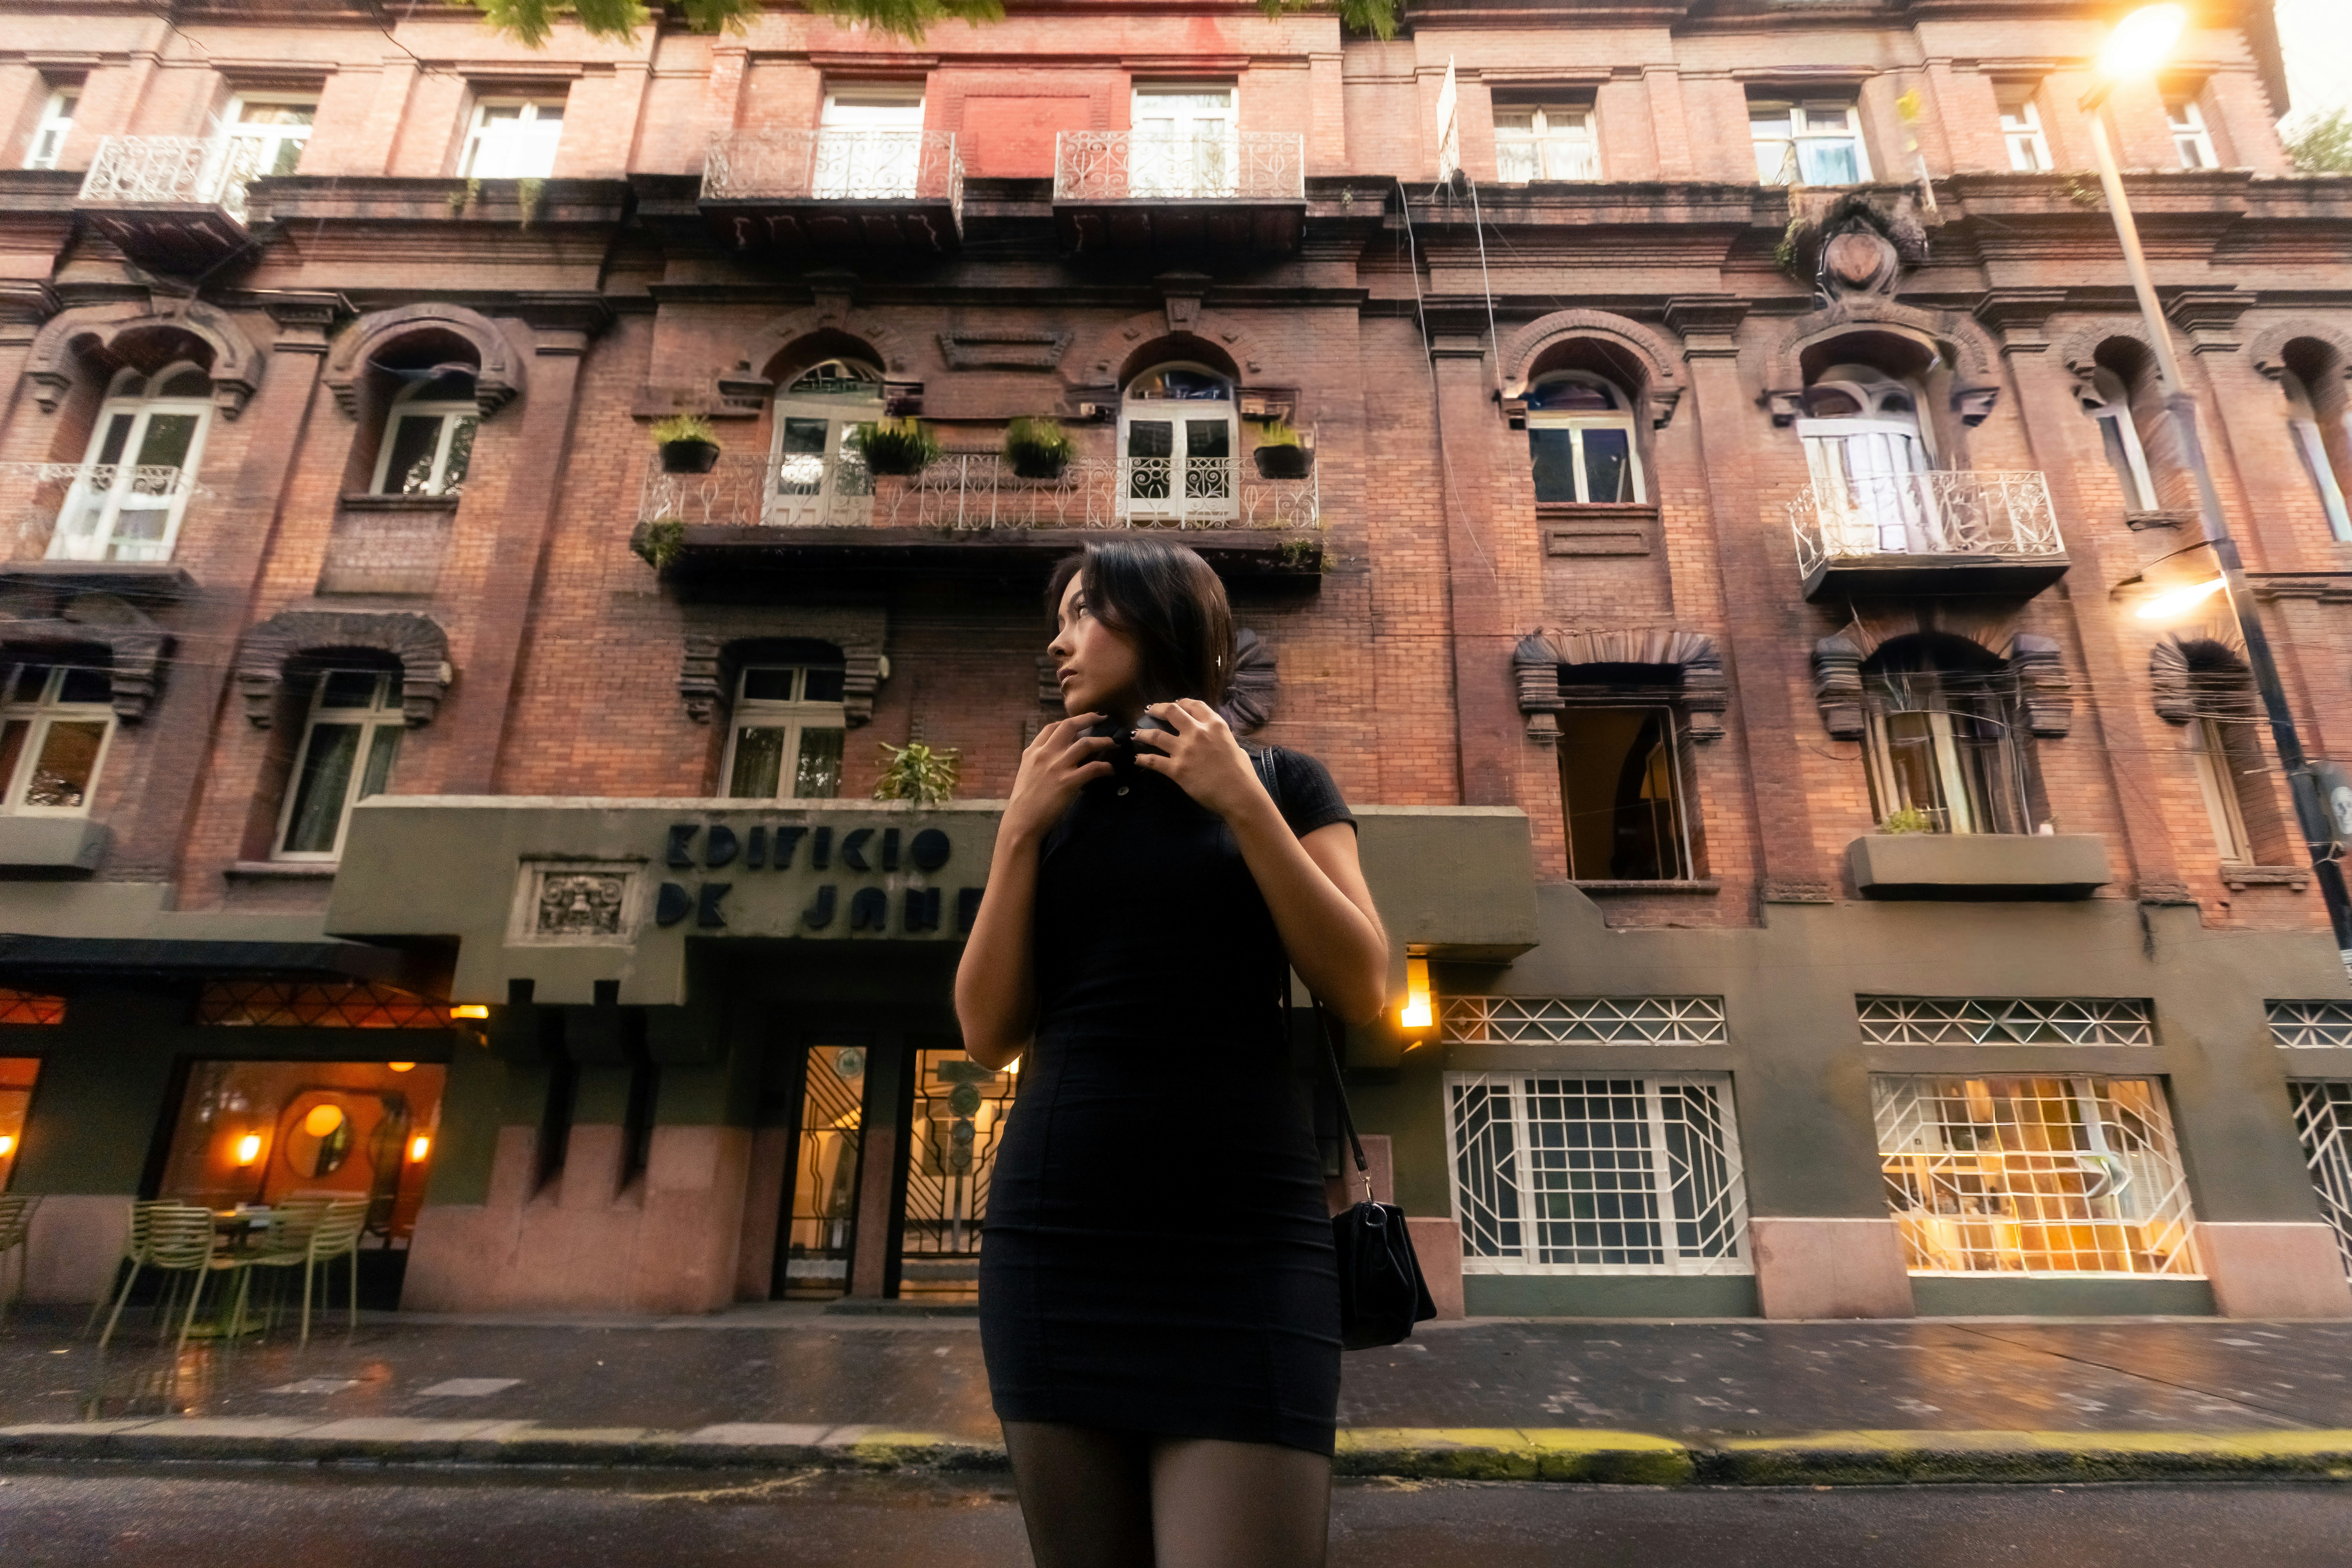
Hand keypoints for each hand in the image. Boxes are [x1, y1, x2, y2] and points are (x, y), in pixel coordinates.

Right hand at [1001, 712, 1113, 844]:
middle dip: (1089, 718)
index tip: (1081, 722)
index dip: (1069, 722)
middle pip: (1069, 726)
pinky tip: (1111, 770)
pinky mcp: (1068, 782)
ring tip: (1115, 744)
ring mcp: (1057, 767)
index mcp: (1033, 751)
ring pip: (1086, 743)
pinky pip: (1093, 768)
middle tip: (1103, 717)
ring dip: (1104, 741)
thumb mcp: (1026, 772)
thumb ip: (1039, 760)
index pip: (1052, 727)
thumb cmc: (1024, 801)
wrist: (1021, 821)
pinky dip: (1106, 767)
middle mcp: (1044, 754)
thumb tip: (1055, 756)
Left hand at [1131, 700, 1269, 823]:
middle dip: (1157, 709)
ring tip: (1136, 734)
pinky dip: (1143, 759)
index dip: (1182, 702)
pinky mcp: (1176, 769)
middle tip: (1148, 711)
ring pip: (1156, 735)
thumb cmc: (1242, 773)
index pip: (1194, 705)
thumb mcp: (1234, 746)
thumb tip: (1217, 741)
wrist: (1238, 794)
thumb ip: (1221, 739)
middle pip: (1171, 712)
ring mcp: (1184, 750)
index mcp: (1214, 725)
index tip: (1175, 704)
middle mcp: (1197, 732)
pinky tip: (1137, 758)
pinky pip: (1153, 761)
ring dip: (1143, 733)